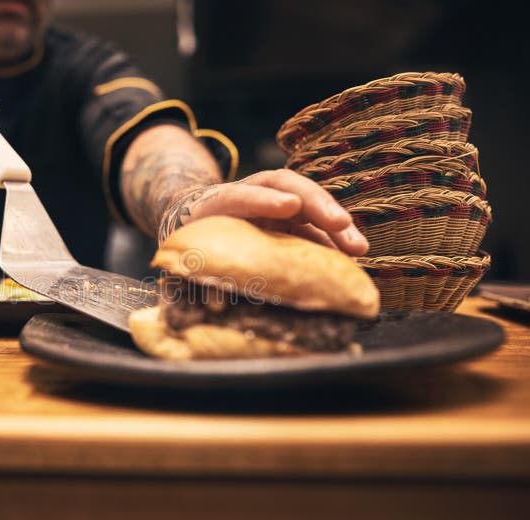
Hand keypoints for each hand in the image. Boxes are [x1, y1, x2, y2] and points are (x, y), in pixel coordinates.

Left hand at [159, 169, 368, 255]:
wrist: (199, 218)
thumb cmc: (194, 239)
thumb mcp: (190, 249)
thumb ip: (198, 267)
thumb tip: (211, 303)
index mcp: (219, 201)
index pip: (241, 196)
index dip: (263, 201)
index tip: (288, 206)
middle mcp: (252, 192)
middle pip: (287, 188)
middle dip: (316, 204)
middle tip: (338, 223)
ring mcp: (274, 201)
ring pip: (309, 203)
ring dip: (335, 224)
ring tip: (357, 248)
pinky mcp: (292, 216)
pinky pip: (317, 225)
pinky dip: (334, 239)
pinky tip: (352, 258)